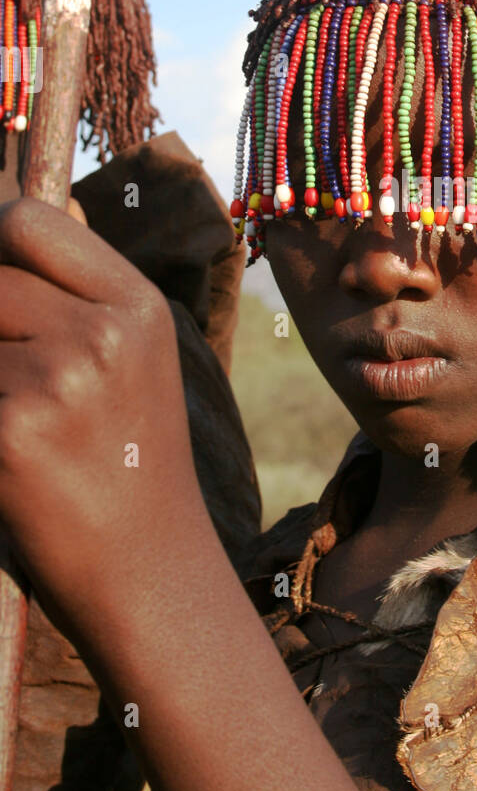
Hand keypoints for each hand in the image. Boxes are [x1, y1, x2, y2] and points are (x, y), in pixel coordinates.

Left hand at [0, 196, 201, 643]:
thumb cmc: (132, 462)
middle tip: (15, 375)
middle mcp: (102, 333)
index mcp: (138, 304)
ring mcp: (56, 383)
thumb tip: (6, 222)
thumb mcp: (134, 359)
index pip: (28, 219)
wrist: (149, 572)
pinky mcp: (9, 434)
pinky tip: (9, 458)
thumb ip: (75, 291)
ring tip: (24, 422)